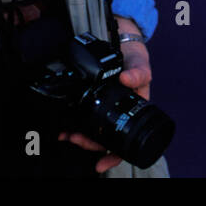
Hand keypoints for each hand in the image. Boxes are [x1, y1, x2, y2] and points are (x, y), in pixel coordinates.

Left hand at [59, 20, 150, 173]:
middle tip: (75, 140)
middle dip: (89, 144)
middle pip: (104, 140)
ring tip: (66, 135)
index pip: (125, 139)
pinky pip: (81, 118)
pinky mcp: (91, 100)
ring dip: (78, 137)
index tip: (101, 163)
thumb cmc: (135, 57)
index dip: (114, 155)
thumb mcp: (141, 64)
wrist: (120, 41)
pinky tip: (64, 126)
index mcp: (133, 110)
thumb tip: (128, 80)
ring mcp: (104, 108)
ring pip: (91, 132)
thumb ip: (138, 72)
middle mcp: (118, 112)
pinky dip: (72, 124)